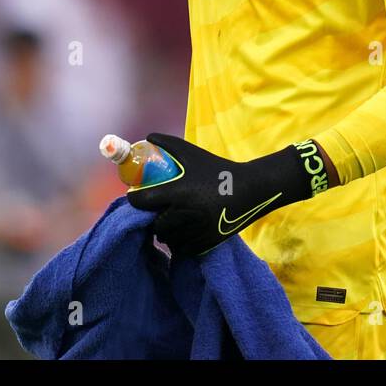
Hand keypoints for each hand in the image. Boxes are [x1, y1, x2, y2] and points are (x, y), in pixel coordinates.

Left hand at [125, 133, 333, 256]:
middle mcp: (187, 213)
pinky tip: (182, 232)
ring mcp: (197, 229)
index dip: (135, 199)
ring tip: (169, 222)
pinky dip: (180, 242)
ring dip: (166, 232)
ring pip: (169, 238)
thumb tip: (148, 137)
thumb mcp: (193, 154)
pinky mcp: (207, 242)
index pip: (144, 200)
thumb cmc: (217, 170)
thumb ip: (170, 144)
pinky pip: (183, 248)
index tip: (136, 196)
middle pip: (156, 224)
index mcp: (180, 191)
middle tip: (156, 212)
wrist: (250, 190)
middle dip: (153, 219)